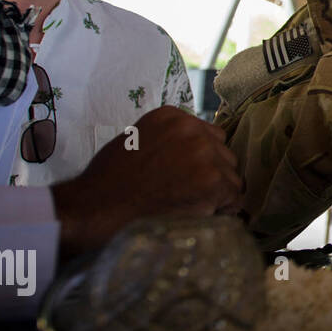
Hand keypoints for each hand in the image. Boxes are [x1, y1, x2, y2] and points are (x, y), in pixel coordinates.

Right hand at [51, 106, 243, 256]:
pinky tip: (199, 214)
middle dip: (212, 174)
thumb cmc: (112, 179)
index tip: (188, 174)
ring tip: (188, 204)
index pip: (209, 135)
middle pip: (223, 154)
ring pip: (231, 176)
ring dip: (217, 193)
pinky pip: (234, 198)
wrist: (97, 206)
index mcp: (173, 116)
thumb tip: (203, 151)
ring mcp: (204, 154)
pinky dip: (222, 210)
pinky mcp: (212, 181)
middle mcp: (193, 130)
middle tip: (187, 193)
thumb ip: (173, 139)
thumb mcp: (140, 139)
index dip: (202, 159)